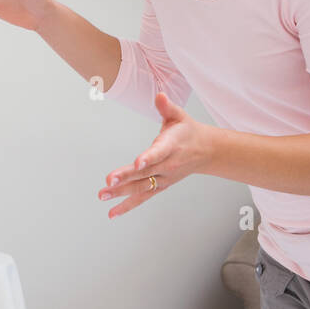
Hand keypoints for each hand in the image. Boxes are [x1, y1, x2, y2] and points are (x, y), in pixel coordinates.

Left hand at [99, 92, 213, 218]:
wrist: (206, 151)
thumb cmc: (187, 131)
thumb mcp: (179, 115)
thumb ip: (167, 107)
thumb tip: (159, 96)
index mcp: (171, 146)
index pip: (158, 153)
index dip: (147, 158)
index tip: (137, 162)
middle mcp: (167, 165)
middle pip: (145, 173)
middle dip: (126, 177)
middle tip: (108, 182)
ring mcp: (164, 178)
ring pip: (141, 187)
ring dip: (121, 193)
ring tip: (102, 195)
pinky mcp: (160, 186)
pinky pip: (143, 197)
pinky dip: (127, 206)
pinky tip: (112, 212)